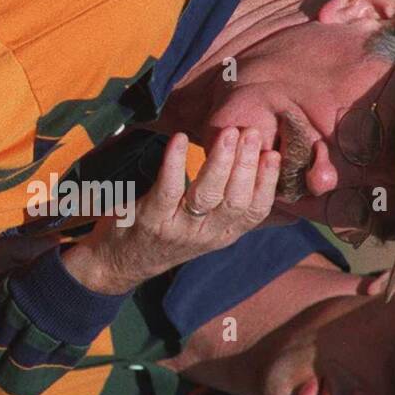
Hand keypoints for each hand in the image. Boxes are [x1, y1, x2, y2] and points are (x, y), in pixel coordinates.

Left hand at [63, 128, 279, 294]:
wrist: (120, 262)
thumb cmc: (169, 233)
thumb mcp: (206, 228)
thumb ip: (231, 206)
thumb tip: (266, 173)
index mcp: (223, 234)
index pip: (254, 211)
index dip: (267, 183)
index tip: (273, 154)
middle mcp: (204, 235)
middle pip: (234, 200)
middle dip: (246, 165)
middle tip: (250, 132)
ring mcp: (177, 229)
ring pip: (206, 195)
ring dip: (219, 162)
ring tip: (228, 133)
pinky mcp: (150, 219)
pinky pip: (167, 189)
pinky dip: (174, 162)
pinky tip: (179, 139)